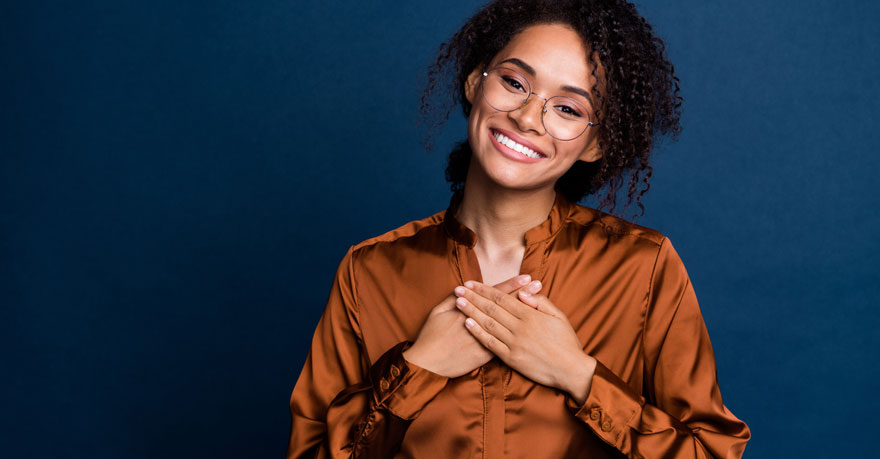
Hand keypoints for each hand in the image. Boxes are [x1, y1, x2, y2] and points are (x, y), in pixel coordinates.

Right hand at [403, 274, 542, 377]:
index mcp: (467, 310)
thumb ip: (452, 299)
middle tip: (538, 284)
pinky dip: (516, 335)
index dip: (511, 285)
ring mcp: (483, 340)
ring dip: (523, 312)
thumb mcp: (437, 312)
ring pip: (507, 324)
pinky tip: (528, 329)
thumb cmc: (431, 336)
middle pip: (505, 306)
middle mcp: (479, 323)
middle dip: (523, 294)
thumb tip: (463, 289)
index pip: (493, 295)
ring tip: (537, 303)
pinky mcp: (484, 356)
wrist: (428, 364)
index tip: (526, 277)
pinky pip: (503, 344)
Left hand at [453, 281, 596, 402]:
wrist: (572, 371)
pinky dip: (478, 332)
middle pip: (491, 308)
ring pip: (488, 323)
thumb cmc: (567, 342)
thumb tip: (522, 292)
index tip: (471, 282)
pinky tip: (467, 323)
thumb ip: (541, 302)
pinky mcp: (511, 359)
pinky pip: (490, 344)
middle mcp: (520, 328)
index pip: (502, 298)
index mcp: (531, 315)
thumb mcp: (559, 316)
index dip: (484, 289)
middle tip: (457, 288)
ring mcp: (514, 344)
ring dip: (471, 311)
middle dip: (472, 296)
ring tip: (457, 301)